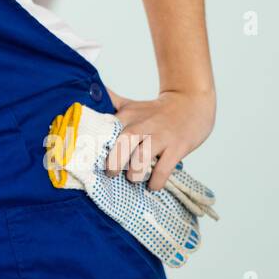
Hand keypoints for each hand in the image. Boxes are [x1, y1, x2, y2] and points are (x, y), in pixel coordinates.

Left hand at [101, 87, 215, 191]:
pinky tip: (152, 185)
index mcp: (129, 115)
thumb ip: (109, 102)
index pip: (108, 129)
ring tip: (132, 178)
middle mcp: (144, 125)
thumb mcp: (131, 104)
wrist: (192, 102)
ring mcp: (162, 136)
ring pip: (144, 155)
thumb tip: (87, 92)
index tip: (90, 159)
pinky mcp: (178, 147)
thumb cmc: (155, 110)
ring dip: (135, 171)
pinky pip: (165, 168)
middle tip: (110, 173)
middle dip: (114, 160)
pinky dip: (157, 181)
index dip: (98, 145)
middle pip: (125, 141)